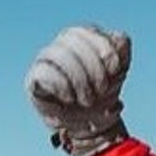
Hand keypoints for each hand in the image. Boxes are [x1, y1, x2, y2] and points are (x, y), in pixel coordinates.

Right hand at [25, 25, 131, 155]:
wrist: (90, 124)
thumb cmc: (105, 93)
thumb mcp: (119, 70)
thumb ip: (120, 49)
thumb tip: (115, 42)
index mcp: (85, 37)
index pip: (92, 31)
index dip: (105, 49)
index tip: (115, 71)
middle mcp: (63, 44)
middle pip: (72, 38)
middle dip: (93, 67)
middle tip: (102, 90)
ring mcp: (48, 60)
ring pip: (56, 53)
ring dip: (78, 79)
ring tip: (87, 100)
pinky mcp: (36, 78)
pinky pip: (43, 72)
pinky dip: (60, 86)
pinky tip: (69, 98)